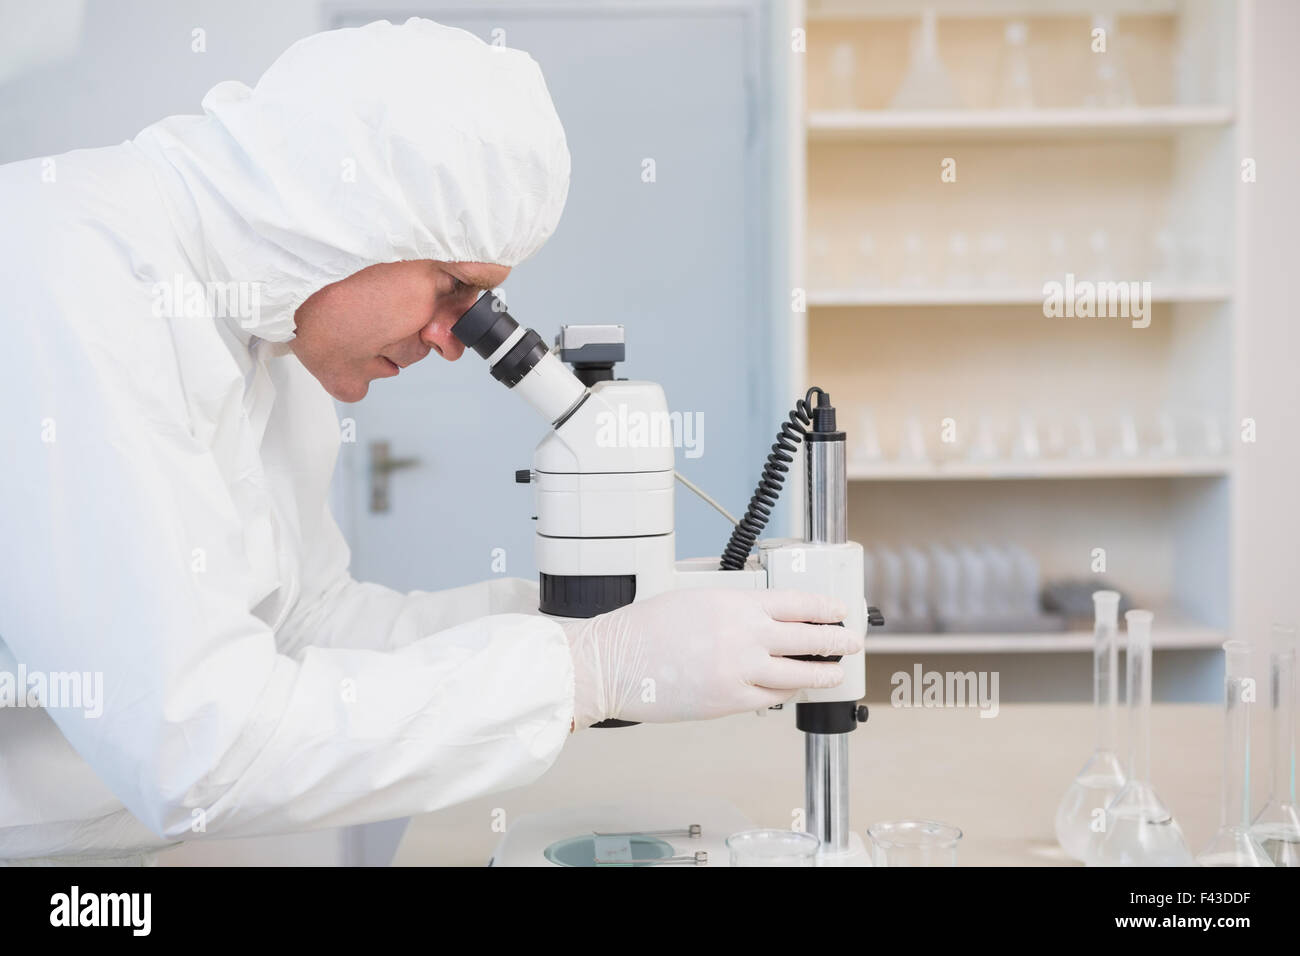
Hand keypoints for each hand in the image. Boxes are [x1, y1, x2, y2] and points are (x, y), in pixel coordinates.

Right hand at [559, 588, 858, 727]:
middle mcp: (744, 635)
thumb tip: (761, 622)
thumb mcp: (694, 600)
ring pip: (798, 673)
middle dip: (837, 640)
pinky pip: (772, 697)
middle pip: (808, 637)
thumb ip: (732, 610)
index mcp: (735, 603)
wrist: (614, 663)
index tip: (839, 610)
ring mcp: (740, 670)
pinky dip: (789, 692)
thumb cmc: (642, 630)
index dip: (825, 607)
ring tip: (835, 672)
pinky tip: (798, 690)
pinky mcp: (730, 700)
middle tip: (852, 640)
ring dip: (822, 672)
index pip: (796, 602)